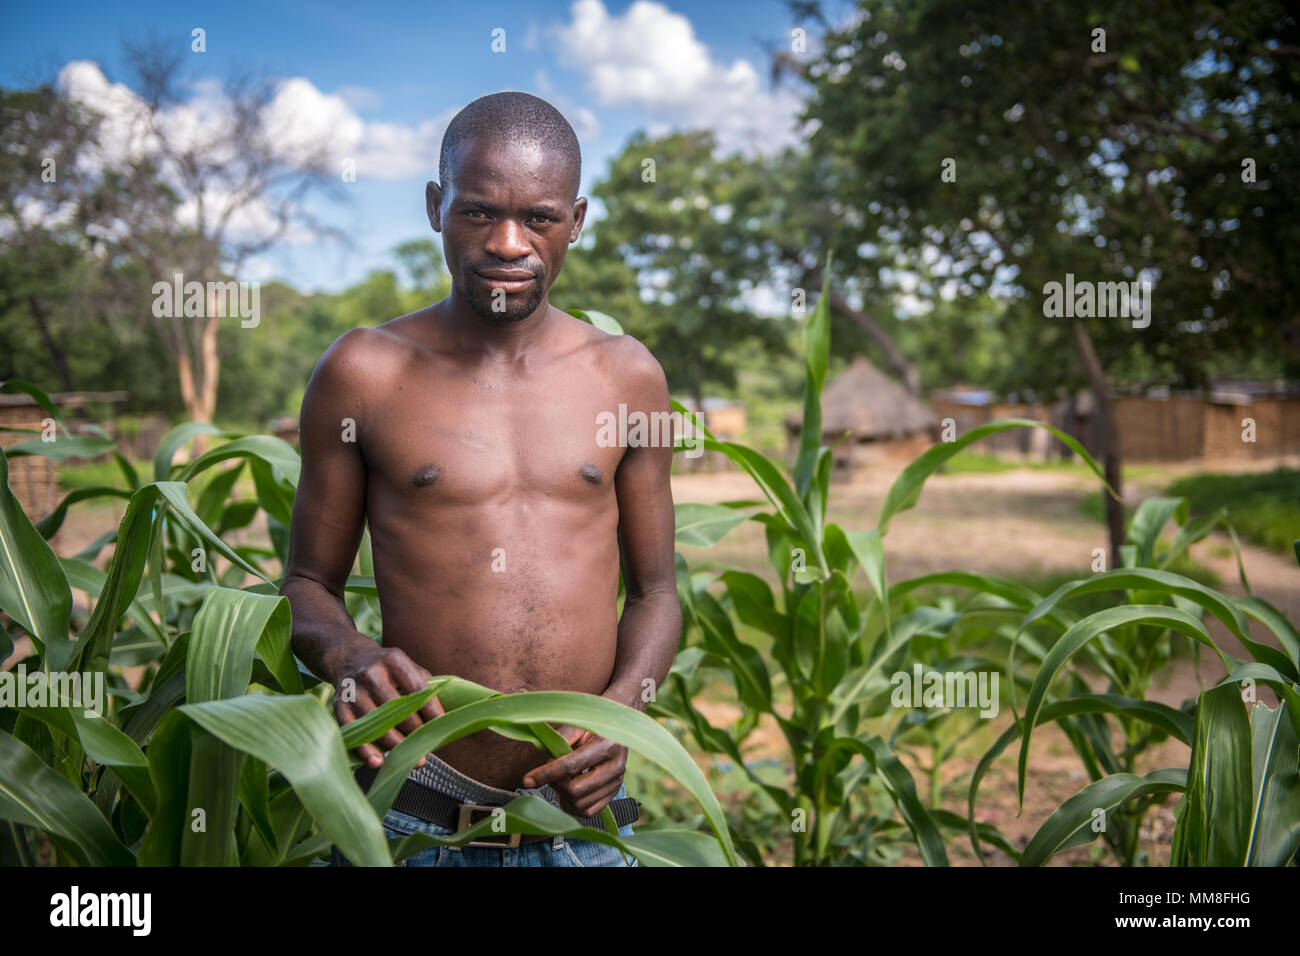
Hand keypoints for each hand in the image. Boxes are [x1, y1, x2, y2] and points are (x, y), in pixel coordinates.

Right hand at [330, 643, 443, 768]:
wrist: (349, 658)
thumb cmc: (387, 669)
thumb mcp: (407, 667)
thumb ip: (425, 688)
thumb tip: (443, 719)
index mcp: (393, 660)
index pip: (417, 689)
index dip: (431, 710)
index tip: (441, 726)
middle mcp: (370, 673)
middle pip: (396, 710)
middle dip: (414, 732)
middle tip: (426, 747)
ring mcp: (352, 690)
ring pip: (375, 724)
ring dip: (394, 744)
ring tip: (409, 758)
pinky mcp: (338, 705)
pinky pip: (352, 731)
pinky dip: (364, 749)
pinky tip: (378, 761)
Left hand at [521, 729, 627, 817]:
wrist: (616, 727)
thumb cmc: (592, 724)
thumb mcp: (577, 723)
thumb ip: (561, 736)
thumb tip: (541, 751)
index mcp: (607, 745)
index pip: (571, 765)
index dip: (546, 773)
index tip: (528, 780)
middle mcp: (616, 766)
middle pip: (575, 790)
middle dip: (555, 784)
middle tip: (549, 774)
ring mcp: (617, 782)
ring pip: (580, 805)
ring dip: (563, 796)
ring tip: (558, 782)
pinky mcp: (614, 793)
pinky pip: (589, 812)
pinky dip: (573, 806)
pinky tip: (568, 792)